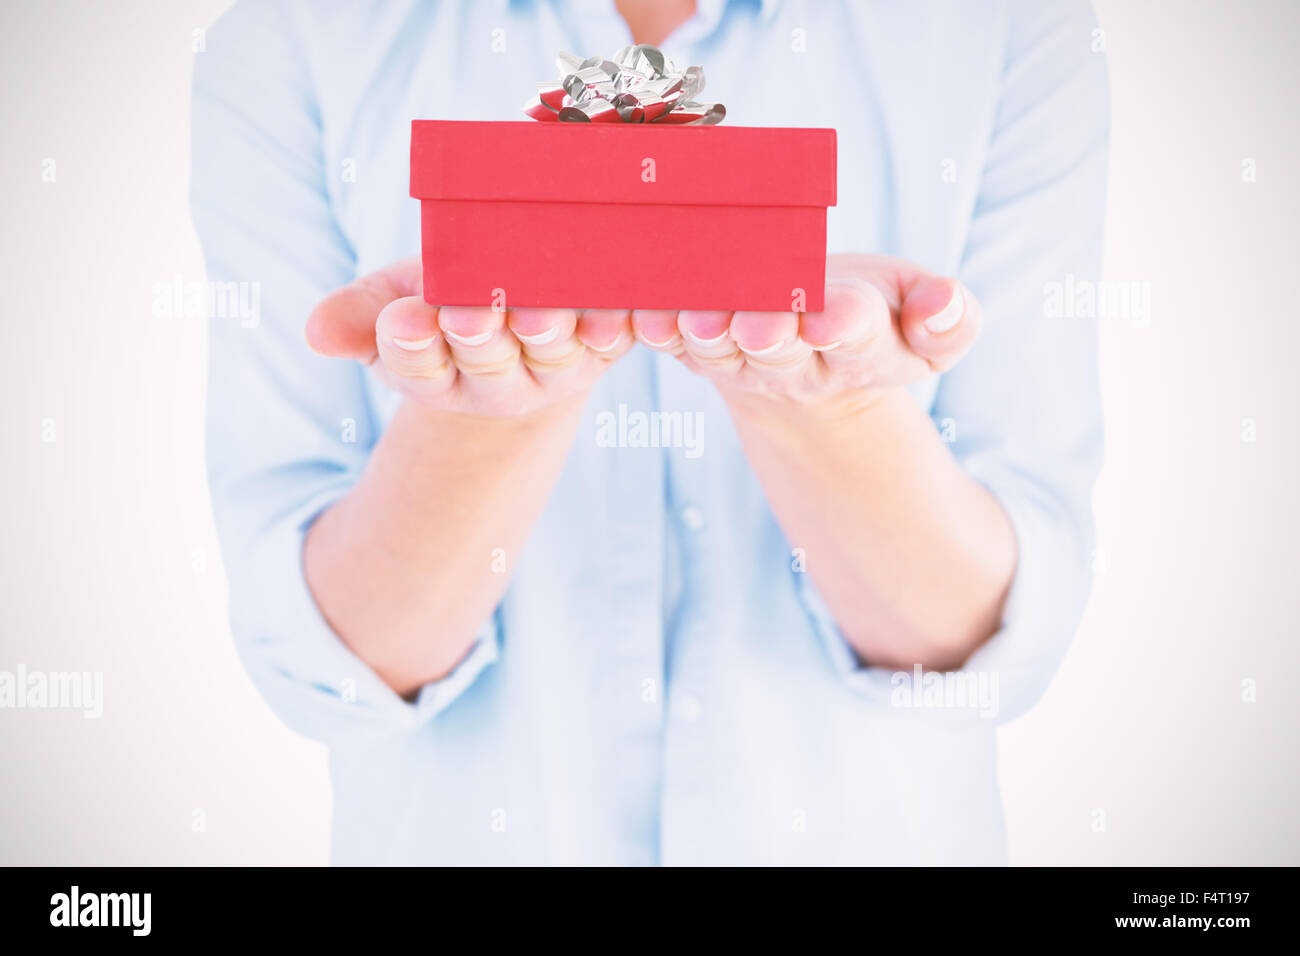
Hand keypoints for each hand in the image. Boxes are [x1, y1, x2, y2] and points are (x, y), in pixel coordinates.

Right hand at [306, 257, 633, 416]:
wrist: (520, 294)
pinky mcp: (606, 345)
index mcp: (438, 371)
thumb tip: (317, 332)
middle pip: (488, 359)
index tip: (401, 322)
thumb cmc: (443, 294)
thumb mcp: (392, 300)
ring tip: (540, 314)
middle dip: (479, 336)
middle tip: (469, 315)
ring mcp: (557, 365)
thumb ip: (357, 315)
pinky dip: (614, 327)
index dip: (411, 343)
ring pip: (553, 352)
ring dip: (548, 334)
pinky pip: (612, 340)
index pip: (418, 361)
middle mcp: (501, 379)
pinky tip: (613, 314)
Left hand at [629, 253, 981, 412]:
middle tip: (758, 324)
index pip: (856, 335)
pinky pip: (671, 342)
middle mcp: (794, 359)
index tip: (833, 318)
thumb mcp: (923, 315)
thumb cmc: (875, 315)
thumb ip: (949, 316)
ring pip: (718, 349)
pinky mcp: (695, 349)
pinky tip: (645, 313)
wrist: (810, 343)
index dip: (844, 325)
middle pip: (779, 348)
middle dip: (768, 334)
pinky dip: (657, 328)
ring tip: (695, 320)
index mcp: (858, 346)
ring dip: (705, 333)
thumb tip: (948, 304)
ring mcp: (739, 357)